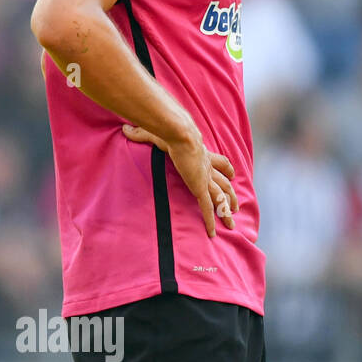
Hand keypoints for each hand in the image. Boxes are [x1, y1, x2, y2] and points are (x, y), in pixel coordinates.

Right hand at [122, 124, 237, 235]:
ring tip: (231, 224)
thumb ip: (140, 133)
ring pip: (220, 199)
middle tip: (236, 206)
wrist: (179, 134)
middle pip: (224, 184)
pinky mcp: (199, 188)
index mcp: (202, 155)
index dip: (226, 170)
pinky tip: (212, 233)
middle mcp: (207, 168)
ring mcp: (204, 179)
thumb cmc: (169, 131)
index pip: (220, 163)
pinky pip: (207, 208)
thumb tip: (125, 128)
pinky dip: (210, 221)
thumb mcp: (155, 133)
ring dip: (226, 211)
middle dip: (231, 195)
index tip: (231, 175)